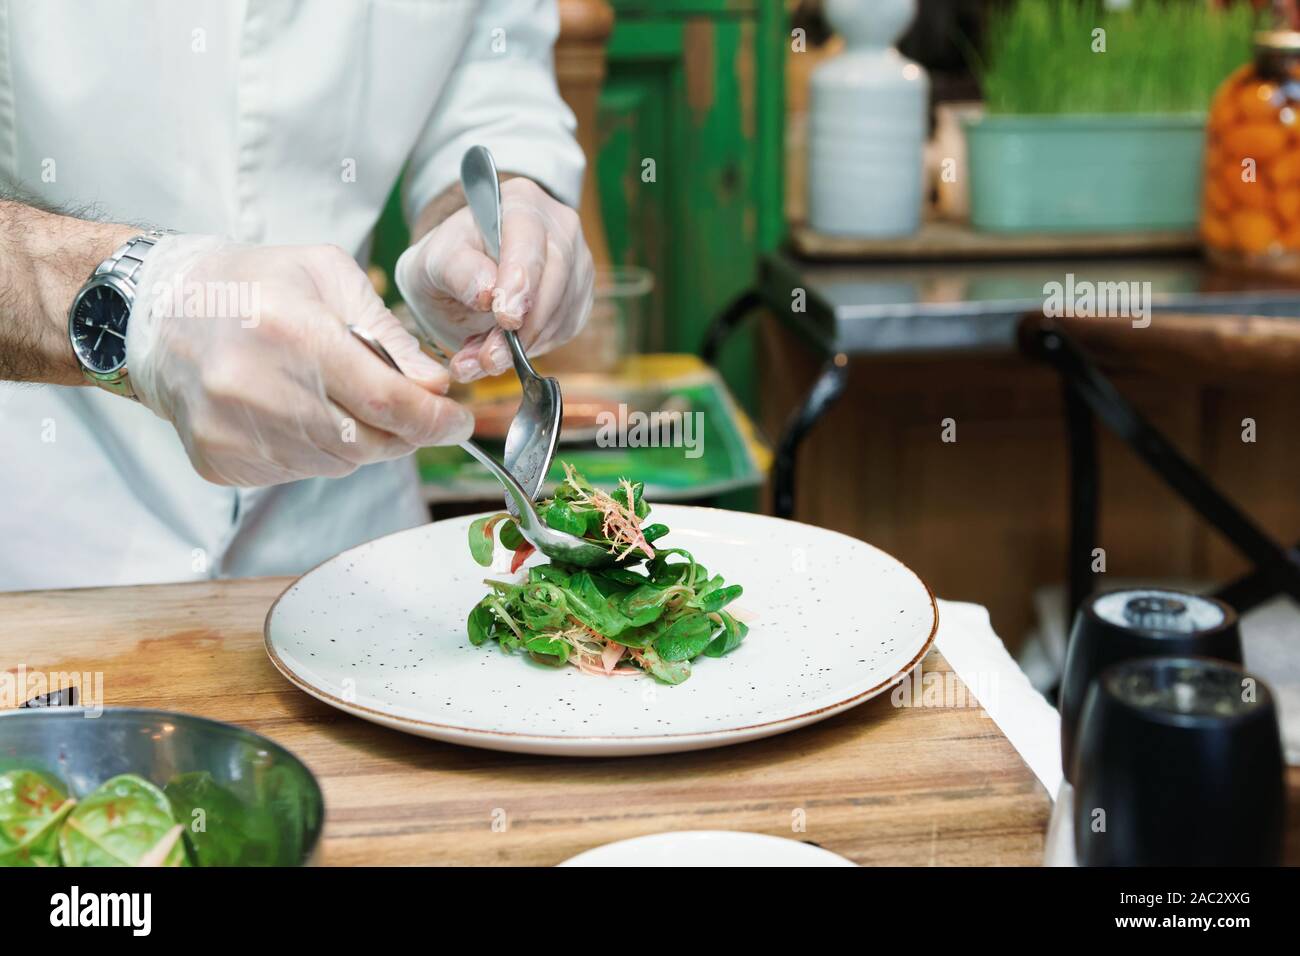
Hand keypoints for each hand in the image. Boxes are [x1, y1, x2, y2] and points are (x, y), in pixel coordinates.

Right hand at [127, 236, 473, 485]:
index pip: (386, 400)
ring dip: (361, 440)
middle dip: (405, 431)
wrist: (158, 313)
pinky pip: (298, 472)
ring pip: (339, 463)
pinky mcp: (220, 460)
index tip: (459, 420)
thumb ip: (390, 334)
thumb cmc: (252, 285)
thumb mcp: (328, 278)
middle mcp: (256, 388)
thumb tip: (437, 387)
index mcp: (292, 333)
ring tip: (339, 398)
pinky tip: (299, 412)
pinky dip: (318, 450)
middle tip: (411, 410)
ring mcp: (233, 432)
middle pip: (368, 441)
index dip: (434, 419)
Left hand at [395, 177, 594, 381]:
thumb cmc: (448, 263)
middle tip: (491, 358)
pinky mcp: (579, 298)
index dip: (520, 280)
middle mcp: (559, 228)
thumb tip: (486, 290)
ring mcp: (576, 263)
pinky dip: (533, 349)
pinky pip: (565, 329)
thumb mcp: (434, 262)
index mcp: (520, 202)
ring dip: (522, 345)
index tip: (505, 318)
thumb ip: (456, 270)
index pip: (529, 238)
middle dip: (523, 325)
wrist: (463, 279)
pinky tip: (503, 351)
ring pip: (562, 310)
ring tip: (481, 359)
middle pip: (555, 278)